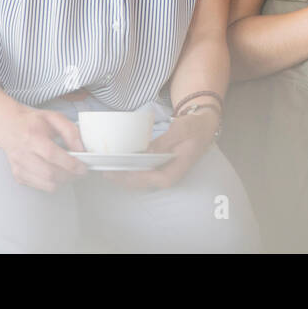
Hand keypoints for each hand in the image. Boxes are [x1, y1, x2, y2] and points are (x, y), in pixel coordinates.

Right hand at [0, 102, 87, 192]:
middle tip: (80, 172)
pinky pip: (39, 186)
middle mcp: (23, 153)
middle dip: (70, 175)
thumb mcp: (55, 118)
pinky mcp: (18, 175)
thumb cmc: (31, 122)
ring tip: (71, 173)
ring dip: (63, 181)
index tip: (83, 167)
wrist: (8, 126)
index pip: (52, 154)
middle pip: (49, 173)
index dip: (70, 164)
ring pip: (45, 183)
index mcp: (32, 136)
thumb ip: (71, 132)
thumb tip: (81, 149)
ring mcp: (19, 167)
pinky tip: (56, 173)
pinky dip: (52, 183)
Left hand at [103, 110, 218, 190]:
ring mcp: (162, 173)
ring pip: (139, 180)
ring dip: (123, 176)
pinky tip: (118, 164)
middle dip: (122, 179)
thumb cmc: (193, 128)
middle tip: (104, 171)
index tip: (116, 172)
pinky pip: (141, 173)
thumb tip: (145, 153)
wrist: (203, 126)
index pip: (149, 179)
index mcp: (174, 172)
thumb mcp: (180, 131)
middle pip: (141, 183)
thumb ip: (163, 143)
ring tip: (106, 169)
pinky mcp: (158, 168)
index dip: (132, 178)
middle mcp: (167, 177)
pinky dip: (128, 170)